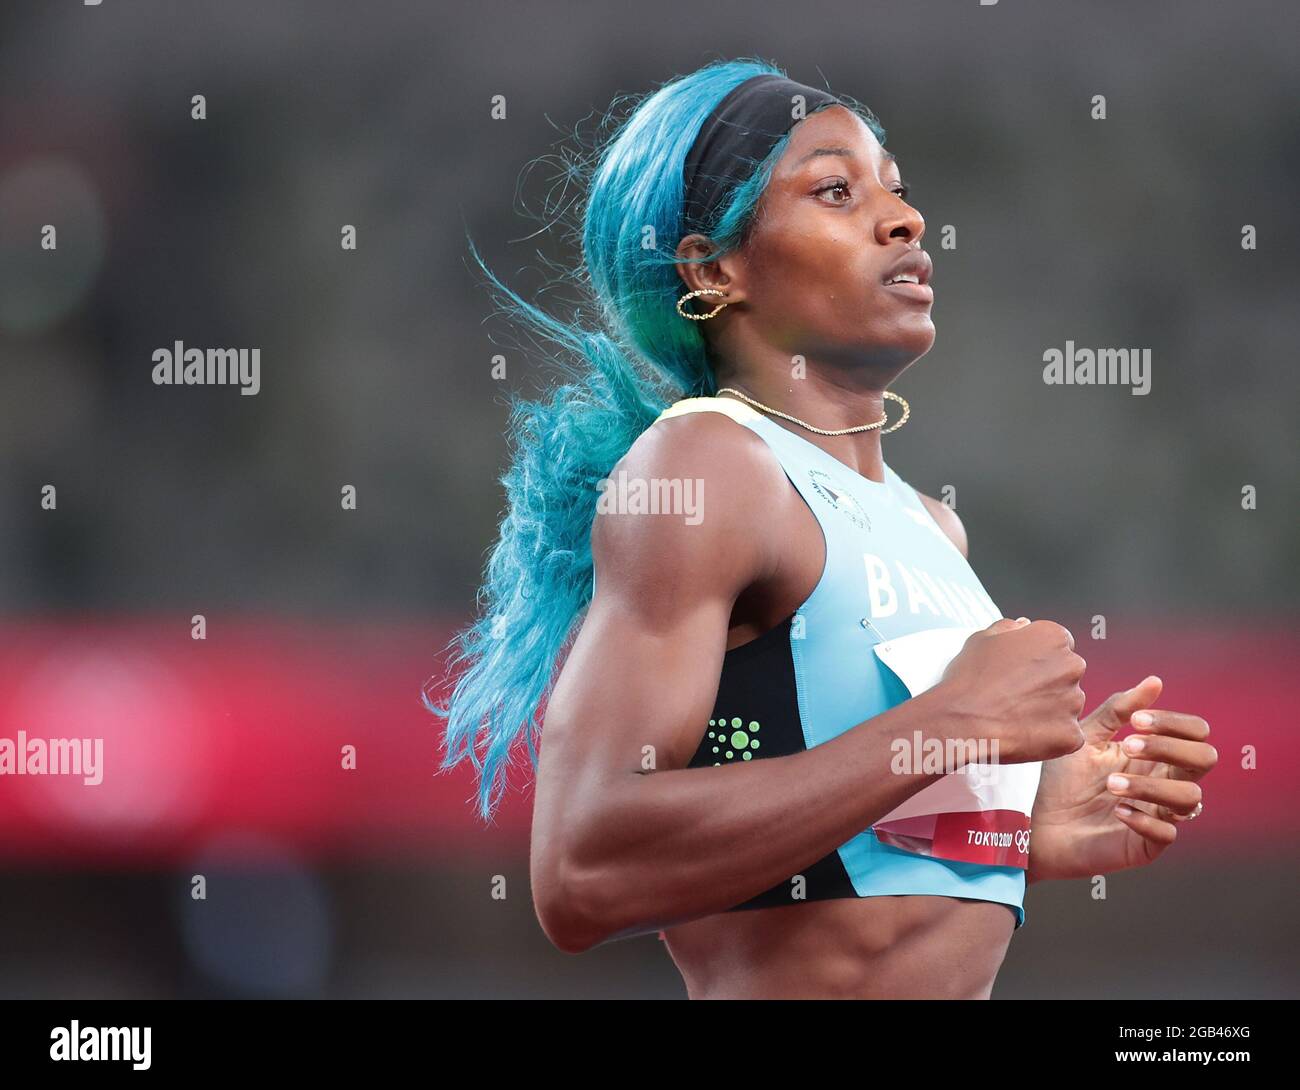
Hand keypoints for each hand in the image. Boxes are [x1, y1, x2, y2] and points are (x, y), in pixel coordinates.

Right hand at [939, 617, 1086, 763]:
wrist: (962, 723)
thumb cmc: (969, 680)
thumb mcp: (981, 640)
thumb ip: (1008, 628)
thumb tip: (1022, 625)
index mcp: (1053, 638)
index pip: (1059, 645)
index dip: (1038, 658)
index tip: (1022, 670)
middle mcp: (1071, 666)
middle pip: (1067, 673)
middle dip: (1048, 683)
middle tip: (1017, 694)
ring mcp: (1074, 701)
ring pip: (1068, 704)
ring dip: (1049, 709)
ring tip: (1016, 715)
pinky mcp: (1071, 733)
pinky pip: (1067, 734)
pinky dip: (1050, 736)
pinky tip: (1023, 733)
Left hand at [1027, 675, 1217, 880]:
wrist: (1038, 822)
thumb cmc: (1063, 780)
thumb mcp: (1087, 737)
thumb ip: (1118, 710)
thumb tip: (1155, 681)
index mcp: (1156, 757)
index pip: (1196, 733)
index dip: (1175, 723)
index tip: (1136, 721)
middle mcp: (1165, 784)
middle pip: (1205, 760)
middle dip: (1170, 748)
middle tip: (1127, 746)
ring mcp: (1160, 814)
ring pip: (1190, 798)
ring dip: (1151, 785)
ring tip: (1111, 783)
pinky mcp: (1148, 845)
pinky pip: (1168, 833)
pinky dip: (1144, 818)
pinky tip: (1117, 810)